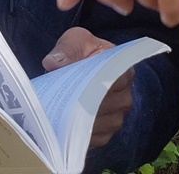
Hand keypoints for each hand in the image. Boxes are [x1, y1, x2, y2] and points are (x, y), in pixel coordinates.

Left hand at [42, 27, 133, 148]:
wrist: (76, 66)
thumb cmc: (80, 51)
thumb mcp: (74, 41)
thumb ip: (66, 49)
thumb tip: (53, 63)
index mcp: (123, 70)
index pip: (116, 79)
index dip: (96, 82)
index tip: (77, 82)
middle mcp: (124, 96)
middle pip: (109, 104)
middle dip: (86, 102)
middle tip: (64, 100)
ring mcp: (116, 116)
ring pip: (103, 124)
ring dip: (82, 119)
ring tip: (60, 112)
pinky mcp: (105, 133)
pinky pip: (95, 138)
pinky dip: (80, 133)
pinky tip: (63, 125)